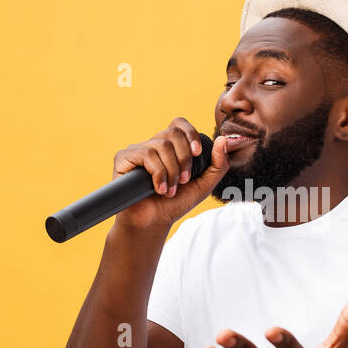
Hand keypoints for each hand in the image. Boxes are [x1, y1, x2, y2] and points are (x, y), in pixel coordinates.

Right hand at [111, 118, 240, 231]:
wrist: (153, 222)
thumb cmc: (175, 203)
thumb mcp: (204, 185)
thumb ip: (218, 164)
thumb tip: (223, 139)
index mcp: (171, 146)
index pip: (180, 124)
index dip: (190, 134)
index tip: (197, 153)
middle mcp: (153, 144)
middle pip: (173, 132)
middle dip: (184, 158)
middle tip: (184, 180)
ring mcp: (137, 150)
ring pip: (161, 145)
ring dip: (172, 171)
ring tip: (170, 190)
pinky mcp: (123, 158)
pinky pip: (146, 155)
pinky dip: (158, 173)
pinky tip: (159, 189)